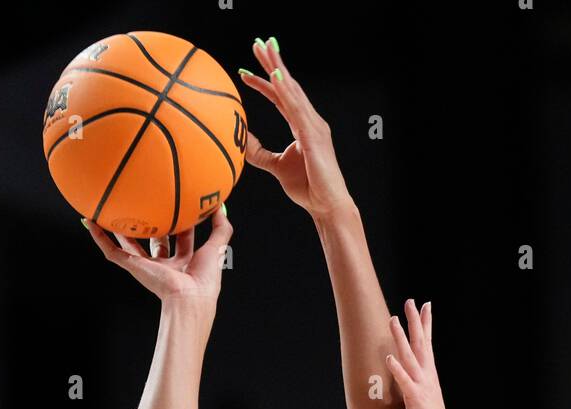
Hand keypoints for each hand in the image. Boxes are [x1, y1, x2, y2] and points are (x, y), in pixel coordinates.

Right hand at [81, 206, 233, 304]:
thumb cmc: (205, 281)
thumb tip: (220, 206)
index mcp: (185, 264)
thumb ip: (221, 228)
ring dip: (120, 229)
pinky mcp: (133, 268)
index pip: (182, 240)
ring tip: (111, 210)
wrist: (189, 299)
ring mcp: (147, 267)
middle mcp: (165, 265)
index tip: (180, 207)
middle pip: (155, 241)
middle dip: (152, 225)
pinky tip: (89, 223)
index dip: (182, 224)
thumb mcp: (217, 248)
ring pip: (130, 245)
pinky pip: (111, 252)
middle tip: (146, 204)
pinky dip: (99, 238)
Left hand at [238, 37, 352, 220]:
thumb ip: (260, 153)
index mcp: (302, 126)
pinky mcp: (313, 135)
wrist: (327, 205)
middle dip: (273, 62)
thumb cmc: (309, 188)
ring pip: (293, 90)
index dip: (265, 82)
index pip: (281, 98)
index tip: (246, 70)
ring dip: (278, 67)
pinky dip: (285, 90)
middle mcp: (310, 121)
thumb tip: (242, 142)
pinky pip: (296, 108)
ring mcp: (314, 126)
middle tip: (258, 42)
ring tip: (265, 49)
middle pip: (288, 86)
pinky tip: (275, 75)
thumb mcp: (277, 167)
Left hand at [385, 302, 455, 408]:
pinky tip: (389, 357)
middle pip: (421, 343)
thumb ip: (419, 384)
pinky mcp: (415, 398)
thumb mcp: (425, 397)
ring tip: (392, 320)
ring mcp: (422, 386)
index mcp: (430, 374)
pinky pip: (405, 381)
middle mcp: (427, 376)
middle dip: (415, 321)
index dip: (427, 323)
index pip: (429, 343)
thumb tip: (414, 376)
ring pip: (410, 356)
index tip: (426, 305)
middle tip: (410, 301)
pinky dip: (397, 368)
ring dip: (401, 338)